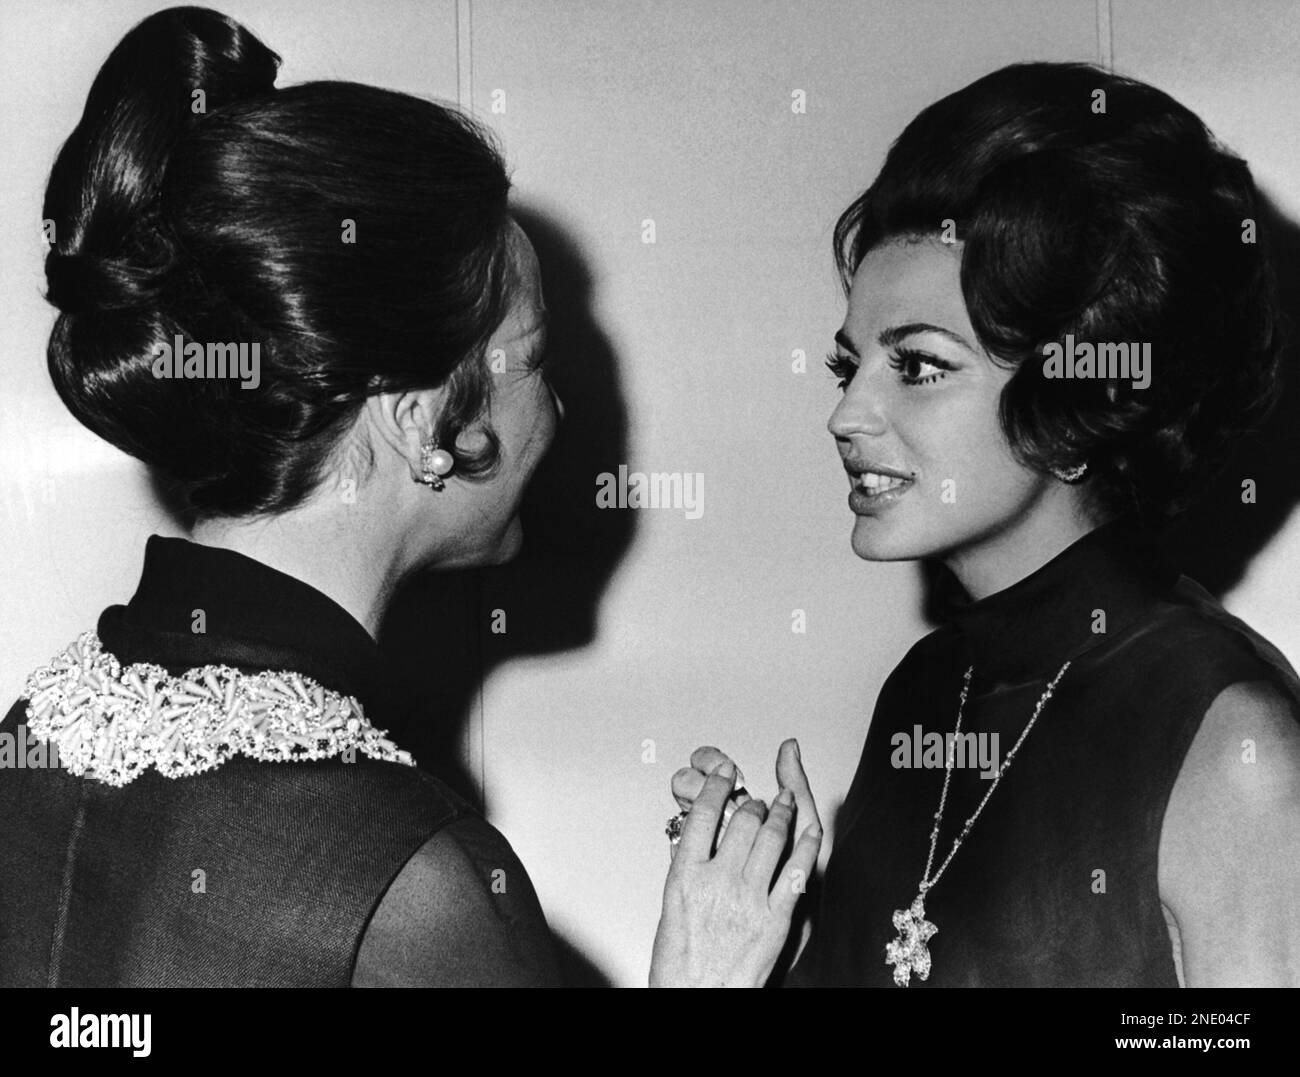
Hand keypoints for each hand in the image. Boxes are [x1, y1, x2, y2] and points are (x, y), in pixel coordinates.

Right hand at [650, 740, 821, 986]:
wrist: (699, 1004)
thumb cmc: (679, 966)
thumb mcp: (669, 907)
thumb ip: (684, 867)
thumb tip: (689, 837)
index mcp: (685, 877)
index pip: (703, 814)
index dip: (717, 785)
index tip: (724, 771)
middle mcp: (718, 882)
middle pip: (742, 820)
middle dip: (754, 802)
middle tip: (758, 799)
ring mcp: (749, 899)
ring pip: (772, 838)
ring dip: (782, 813)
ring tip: (786, 802)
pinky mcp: (776, 919)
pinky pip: (796, 871)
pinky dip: (806, 845)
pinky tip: (811, 830)